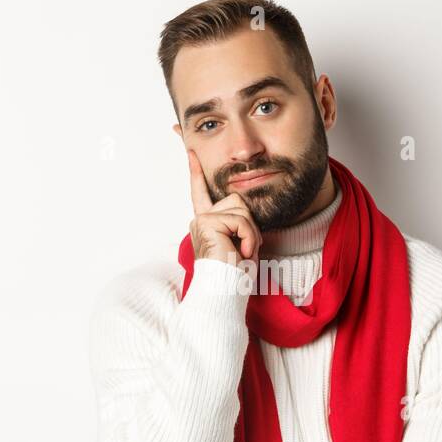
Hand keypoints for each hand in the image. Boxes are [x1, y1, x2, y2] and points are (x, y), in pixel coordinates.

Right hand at [187, 149, 261, 263]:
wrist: (225, 290)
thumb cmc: (235, 273)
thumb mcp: (240, 240)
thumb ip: (238, 221)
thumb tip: (242, 205)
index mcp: (207, 222)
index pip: (201, 192)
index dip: (196, 171)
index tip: (190, 151)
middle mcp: (200, 219)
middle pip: (237, 200)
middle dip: (249, 224)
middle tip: (245, 248)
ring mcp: (202, 220)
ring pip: (241, 209)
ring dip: (250, 233)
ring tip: (242, 252)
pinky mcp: (207, 223)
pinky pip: (241, 220)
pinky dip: (248, 237)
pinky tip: (241, 252)